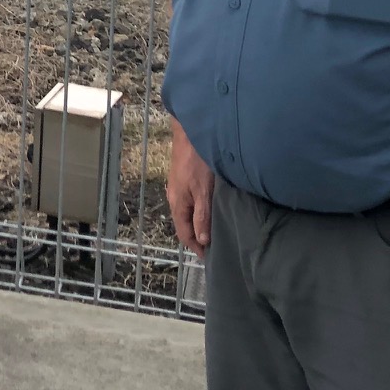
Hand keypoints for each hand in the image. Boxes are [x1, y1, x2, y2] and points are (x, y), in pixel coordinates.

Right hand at [167, 119, 213, 257]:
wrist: (191, 132)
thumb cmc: (198, 162)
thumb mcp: (204, 192)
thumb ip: (203, 216)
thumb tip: (202, 241)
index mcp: (178, 204)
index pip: (184, 234)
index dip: (196, 247)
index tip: (209, 258)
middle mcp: (175, 197)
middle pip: (184, 224)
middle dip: (196, 237)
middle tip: (214, 246)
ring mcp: (178, 187)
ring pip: (187, 212)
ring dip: (198, 223)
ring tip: (213, 230)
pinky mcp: (184, 178)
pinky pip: (190, 202)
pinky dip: (198, 211)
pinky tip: (209, 208)